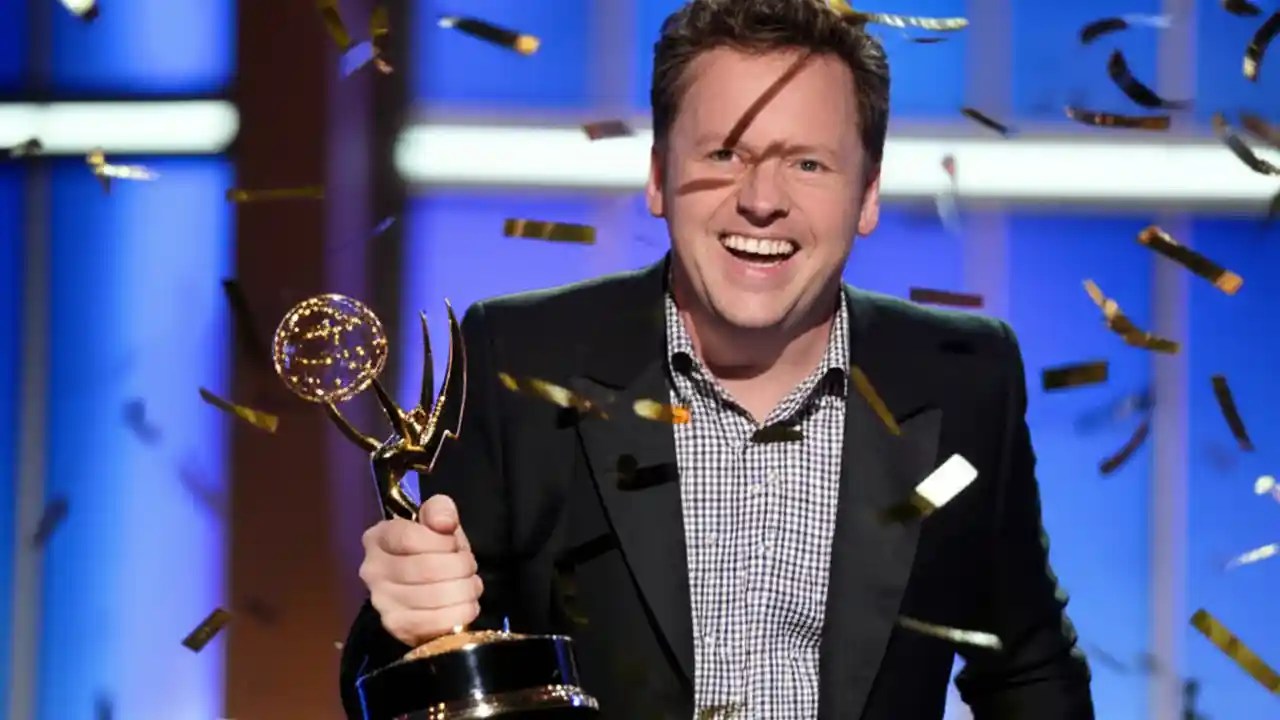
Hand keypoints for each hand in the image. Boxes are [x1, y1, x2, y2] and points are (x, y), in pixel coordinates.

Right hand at [359, 494, 482, 646]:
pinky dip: (462, 611)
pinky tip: (464, 604)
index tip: (454, 545)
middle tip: (469, 568)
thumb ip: (440, 510)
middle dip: (460, 567)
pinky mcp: (399, 627)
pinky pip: (439, 621)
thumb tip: (444, 522)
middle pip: (427, 568)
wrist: (428, 590)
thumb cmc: (434, 551)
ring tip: (469, 585)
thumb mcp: (438, 521)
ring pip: (436, 595)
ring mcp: (383, 602)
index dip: (442, 542)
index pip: (409, 537)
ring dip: (465, 589)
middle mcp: (372, 570)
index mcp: (378, 537)